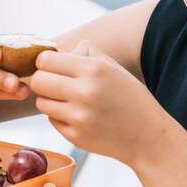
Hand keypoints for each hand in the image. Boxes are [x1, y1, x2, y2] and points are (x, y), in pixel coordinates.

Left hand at [27, 39, 178, 168]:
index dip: (46, 62)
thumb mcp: (114, 68)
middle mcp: (84, 92)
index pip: (45, 60)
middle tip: (56, 83)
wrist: (148, 136)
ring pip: (41, 102)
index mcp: (94, 69)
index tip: (53, 66)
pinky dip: (60, 116)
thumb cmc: (131, 97)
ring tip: (69, 99)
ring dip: (51, 99)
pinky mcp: (76, 136)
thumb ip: (86, 53)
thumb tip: (58, 50)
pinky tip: (79, 116)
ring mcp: (79, 117)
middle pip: (38, 81)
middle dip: (44, 80)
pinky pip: (52, 120)